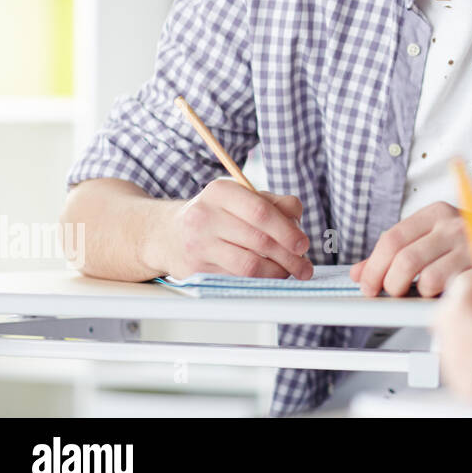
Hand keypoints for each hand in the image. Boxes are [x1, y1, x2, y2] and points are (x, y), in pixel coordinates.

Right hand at [155, 179, 310, 279]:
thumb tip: (297, 220)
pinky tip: (268, 277)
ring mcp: (197, 245)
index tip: (304, 244)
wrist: (167, 234)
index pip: (261, 212)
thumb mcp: (240, 198)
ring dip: (276, 272)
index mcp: (220, 192)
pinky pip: (236, 278)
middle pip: (259, 240)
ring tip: (289, 272)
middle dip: (289, 257)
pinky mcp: (195, 270)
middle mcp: (204, 217)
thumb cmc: (214, 215)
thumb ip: (273, 203)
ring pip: (249, 265)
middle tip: (304, 266)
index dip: (287, 230)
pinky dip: (258, 280)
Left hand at [350, 201, 471, 297]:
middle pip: (405, 259)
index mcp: (435, 214)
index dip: (373, 267)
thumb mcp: (434, 239)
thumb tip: (357, 272)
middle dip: (390, 285)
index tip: (367, 286)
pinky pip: (454, 291)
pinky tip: (447, 297)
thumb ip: (397, 253)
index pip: (391, 239)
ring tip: (423, 295)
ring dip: (419, 295)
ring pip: (427, 279)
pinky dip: (444, 300)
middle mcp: (453, 225)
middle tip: (392, 295)